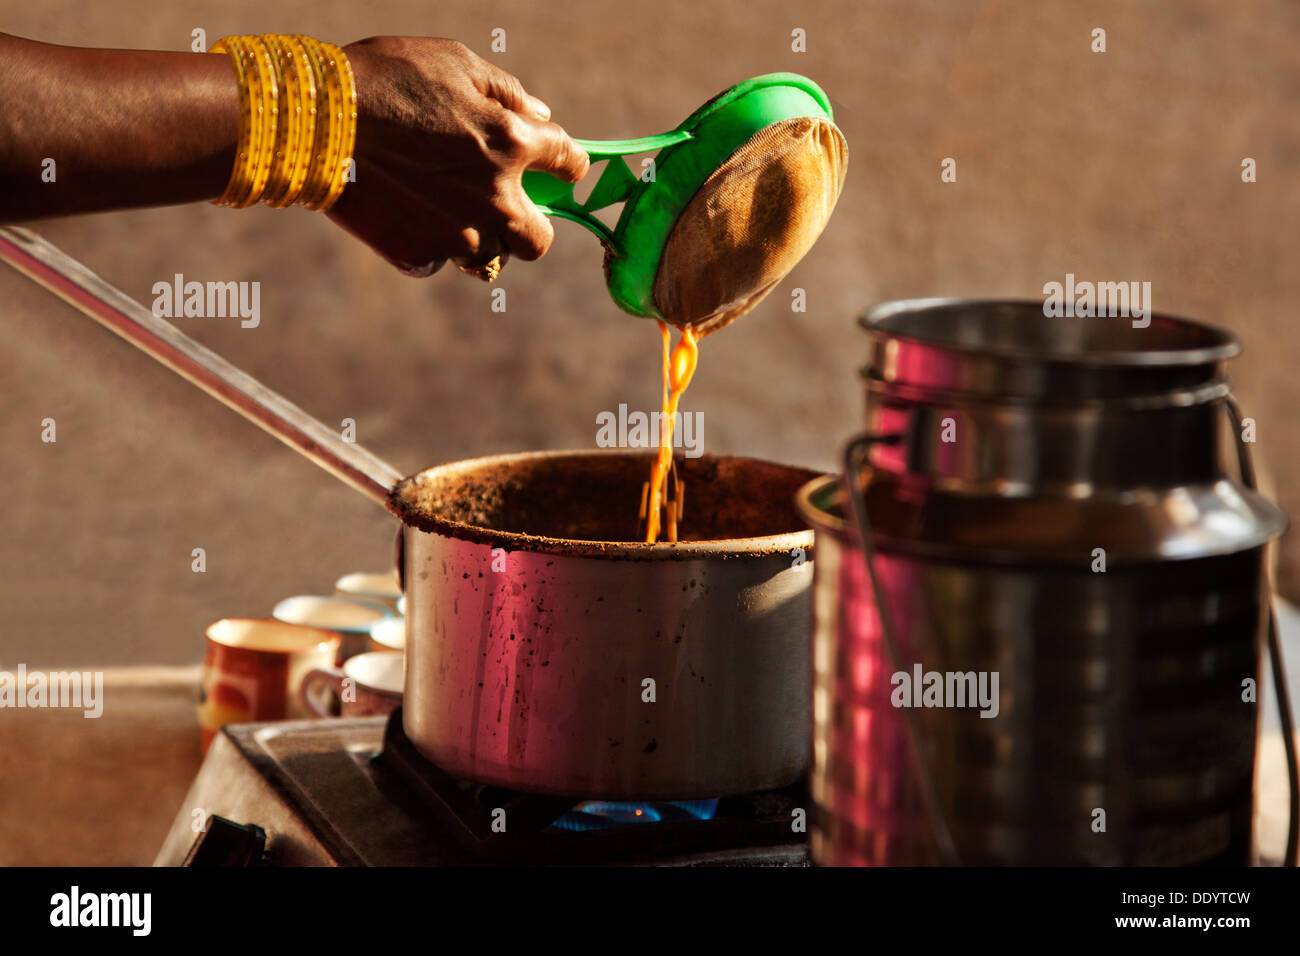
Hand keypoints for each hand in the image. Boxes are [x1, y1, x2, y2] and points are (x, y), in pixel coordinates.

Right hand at [327, 37, 589, 277]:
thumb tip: (542, 117)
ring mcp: (459, 234)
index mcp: (512, 143)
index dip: (566, 162)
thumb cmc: (384, 79)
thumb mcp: (453, 62)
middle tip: (504, 207)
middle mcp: (495, 198)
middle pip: (539, 241)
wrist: (315, 121)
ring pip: (490, 261)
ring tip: (448, 215)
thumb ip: (507, 93)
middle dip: (529, 225)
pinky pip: (438, 262)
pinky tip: (405, 214)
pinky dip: (427, 244)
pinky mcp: (419, 255)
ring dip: (479, 242)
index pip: (569, 163)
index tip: (558, 165)